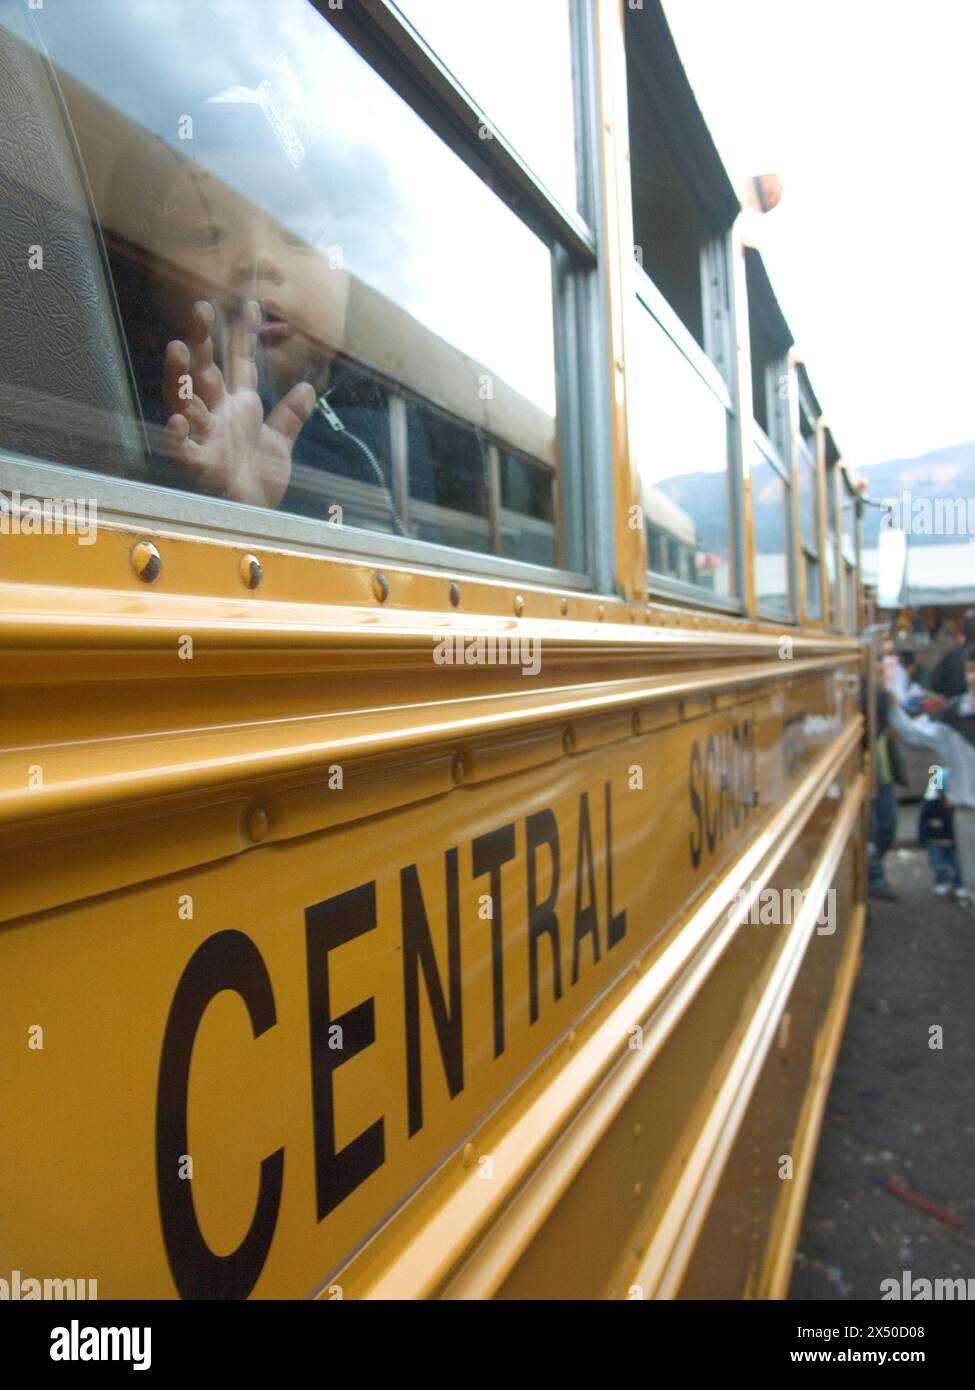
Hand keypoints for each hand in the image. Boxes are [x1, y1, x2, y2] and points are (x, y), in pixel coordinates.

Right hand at [162, 300, 315, 507]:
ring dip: (180, 377)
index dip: (243, 335)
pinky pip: (182, 450)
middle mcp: (217, 417)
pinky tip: (174, 420)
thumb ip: (289, 416)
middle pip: (205, 372)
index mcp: (236, 408)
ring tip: (177, 349)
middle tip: (200, 309)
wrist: (254, 518)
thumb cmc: (258, 481)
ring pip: (186, 403)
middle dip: (201, 341)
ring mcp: (204, 439)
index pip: (239, 364)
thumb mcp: (279, 445)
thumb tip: (308, 388)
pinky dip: (177, 436)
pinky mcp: (198, 467)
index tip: (250, 305)